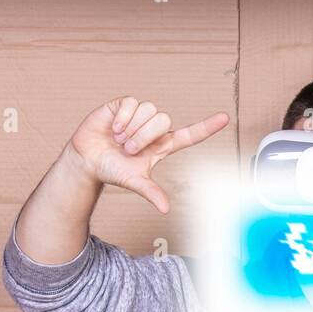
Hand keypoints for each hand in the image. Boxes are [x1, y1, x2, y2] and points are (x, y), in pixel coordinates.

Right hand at [67, 96, 229, 213]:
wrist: (87, 159)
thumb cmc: (113, 170)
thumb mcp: (134, 182)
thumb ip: (150, 192)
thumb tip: (165, 208)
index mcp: (162, 145)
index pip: (190, 135)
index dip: (207, 127)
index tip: (225, 118)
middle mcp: (153, 128)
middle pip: (163, 120)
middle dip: (143, 137)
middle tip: (128, 149)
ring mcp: (139, 114)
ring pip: (148, 110)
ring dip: (131, 129)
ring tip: (118, 139)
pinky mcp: (123, 105)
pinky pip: (131, 103)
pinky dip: (122, 118)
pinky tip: (113, 127)